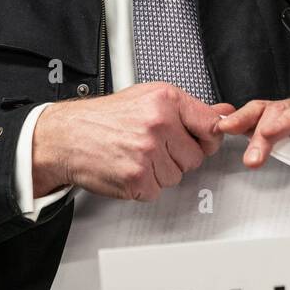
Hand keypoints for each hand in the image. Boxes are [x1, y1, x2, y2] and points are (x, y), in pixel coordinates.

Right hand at [32, 83, 235, 201]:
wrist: (67, 136)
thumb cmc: (103, 117)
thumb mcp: (147, 98)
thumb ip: (188, 108)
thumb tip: (222, 112)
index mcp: (165, 100)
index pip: (211, 125)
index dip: (208, 137)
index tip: (201, 140)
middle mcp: (158, 124)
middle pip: (196, 157)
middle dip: (177, 156)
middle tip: (153, 146)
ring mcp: (147, 152)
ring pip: (177, 176)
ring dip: (160, 172)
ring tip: (137, 155)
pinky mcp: (136, 178)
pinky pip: (157, 191)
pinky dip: (144, 186)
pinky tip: (129, 168)